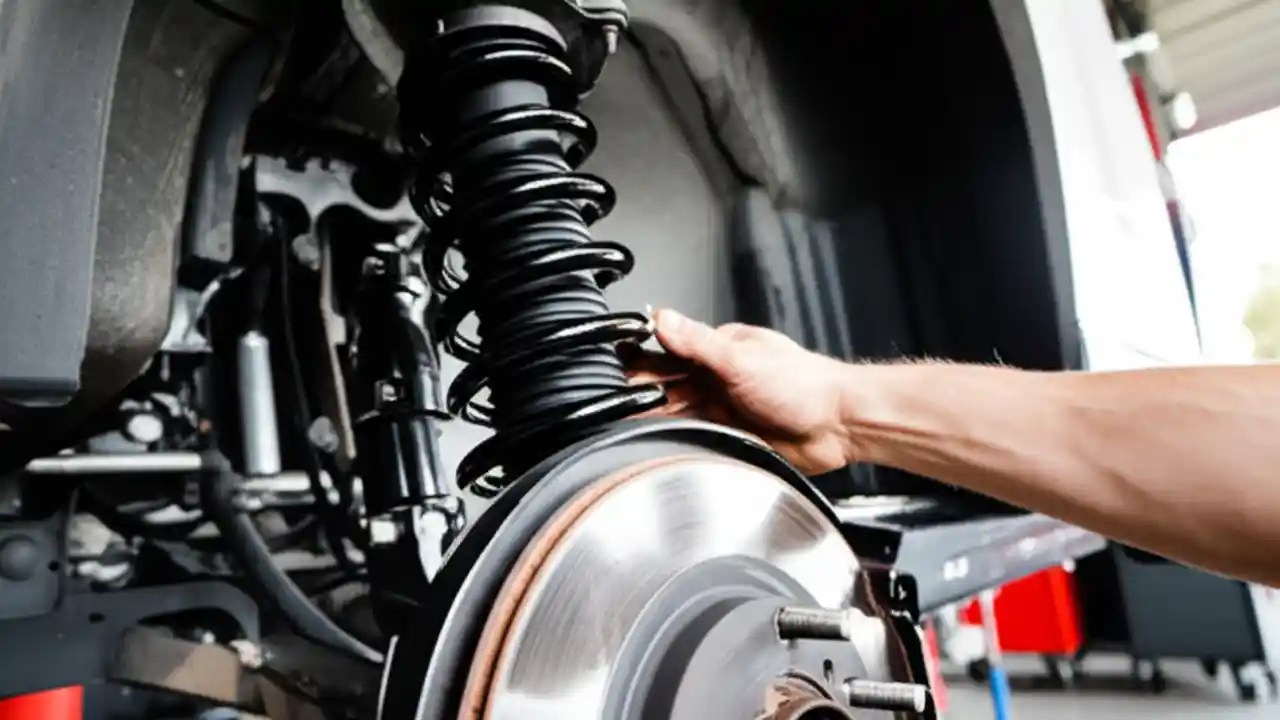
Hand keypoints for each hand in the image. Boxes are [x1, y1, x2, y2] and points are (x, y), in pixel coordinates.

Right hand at [625, 309, 855, 474]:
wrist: (838, 427)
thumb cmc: (803, 386)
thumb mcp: (741, 359)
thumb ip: (698, 342)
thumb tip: (661, 318)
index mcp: (719, 350)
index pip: (668, 349)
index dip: (640, 357)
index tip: (614, 365)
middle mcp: (717, 377)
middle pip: (666, 383)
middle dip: (640, 390)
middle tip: (613, 399)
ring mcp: (722, 407)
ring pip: (676, 412)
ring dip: (655, 416)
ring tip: (626, 422)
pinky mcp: (729, 436)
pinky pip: (693, 437)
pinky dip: (676, 438)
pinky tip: (658, 442)